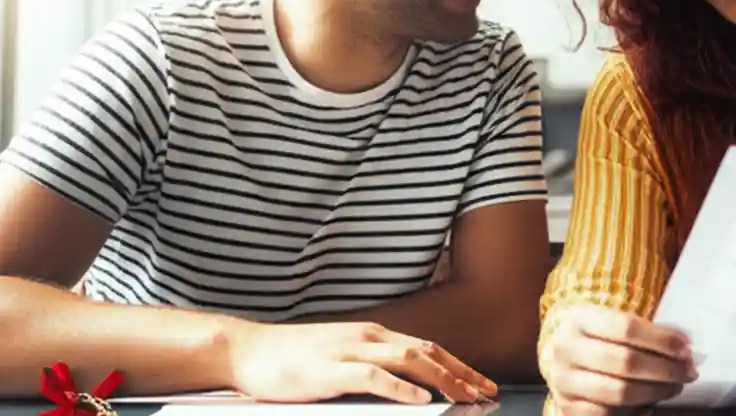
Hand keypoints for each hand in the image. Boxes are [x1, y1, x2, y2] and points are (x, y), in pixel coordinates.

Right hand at [227, 320, 497, 403]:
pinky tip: (421, 400)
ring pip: (409, 360)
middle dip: (461, 373)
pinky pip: (374, 377)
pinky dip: (402, 388)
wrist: (248, 349)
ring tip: (465, 396)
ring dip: (442, 379)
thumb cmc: (292, 358)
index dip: (458, 365)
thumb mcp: (339, 357)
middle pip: (427, 352)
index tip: (482, 382)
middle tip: (487, 392)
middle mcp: (367, 337)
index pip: (426, 347)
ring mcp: (349, 351)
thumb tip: (405, 384)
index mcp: (372, 335)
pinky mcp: (331, 369)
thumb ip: (371, 365)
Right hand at [546, 304, 696, 415]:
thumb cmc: (600, 337)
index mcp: (580, 317)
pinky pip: (608, 414)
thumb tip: (685, 345)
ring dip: (656, 392)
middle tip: (687, 371)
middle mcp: (566, 347)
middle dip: (665, 369)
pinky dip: (635, 411)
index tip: (686, 348)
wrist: (566, 358)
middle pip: (626, 362)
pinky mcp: (568, 406)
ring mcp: (564, 380)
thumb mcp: (616, 321)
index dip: (662, 340)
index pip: (626, 327)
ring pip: (620, 392)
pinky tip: (648, 403)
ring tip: (673, 386)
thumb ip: (650, 330)